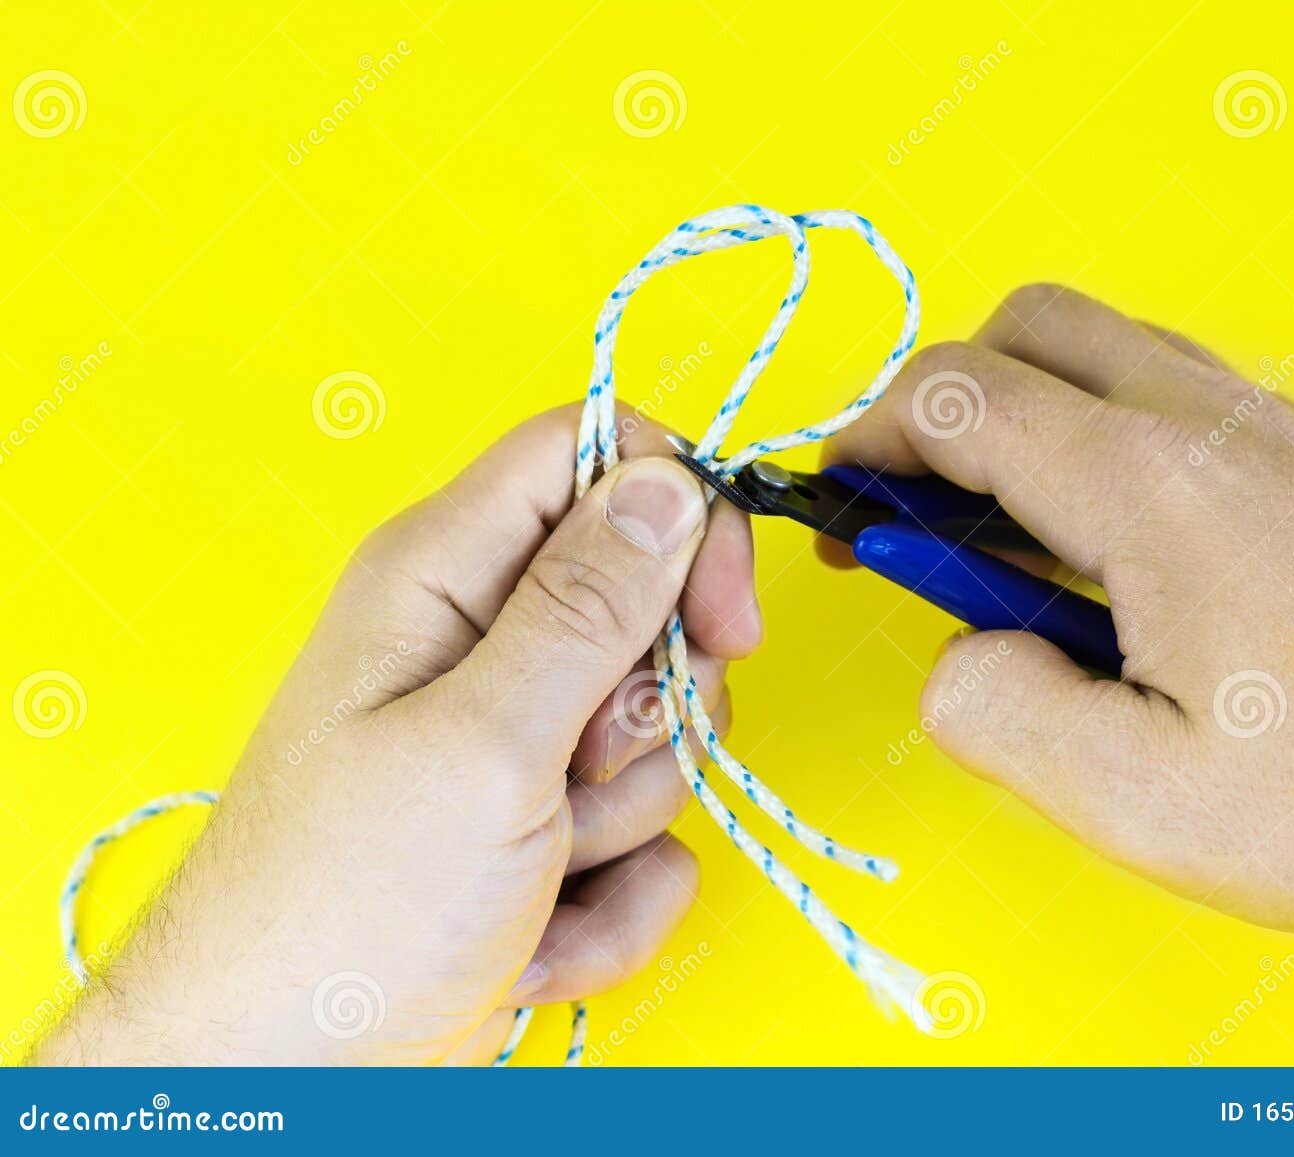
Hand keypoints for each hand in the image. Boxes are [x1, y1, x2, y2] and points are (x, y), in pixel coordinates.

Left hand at [36, 404, 757, 1064]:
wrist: (296, 1083)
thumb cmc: (342, 909)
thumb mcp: (485, 741)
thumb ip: (588, 605)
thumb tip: (668, 482)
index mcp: (444, 578)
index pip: (590, 456)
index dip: (679, 512)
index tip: (723, 615)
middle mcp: (484, 644)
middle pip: (650, 605)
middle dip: (649, 706)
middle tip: (577, 768)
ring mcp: (520, 744)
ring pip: (662, 730)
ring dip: (621, 822)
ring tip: (527, 868)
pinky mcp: (548, 832)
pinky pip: (652, 838)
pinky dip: (611, 900)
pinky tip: (532, 935)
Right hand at [825, 284, 1293, 1061]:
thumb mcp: (1136, 802)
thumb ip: (995, 711)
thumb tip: (953, 657)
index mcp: (1151, 487)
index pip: (960, 393)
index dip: (869, 437)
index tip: (838, 502)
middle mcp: (1215, 424)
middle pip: (1030, 328)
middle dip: (940, 401)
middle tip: (914, 513)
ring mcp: (1280, 433)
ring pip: (1109, 355)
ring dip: (1026, 422)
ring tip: (1011, 553)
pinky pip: (1177, 404)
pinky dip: (1104, 446)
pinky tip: (1116, 565)